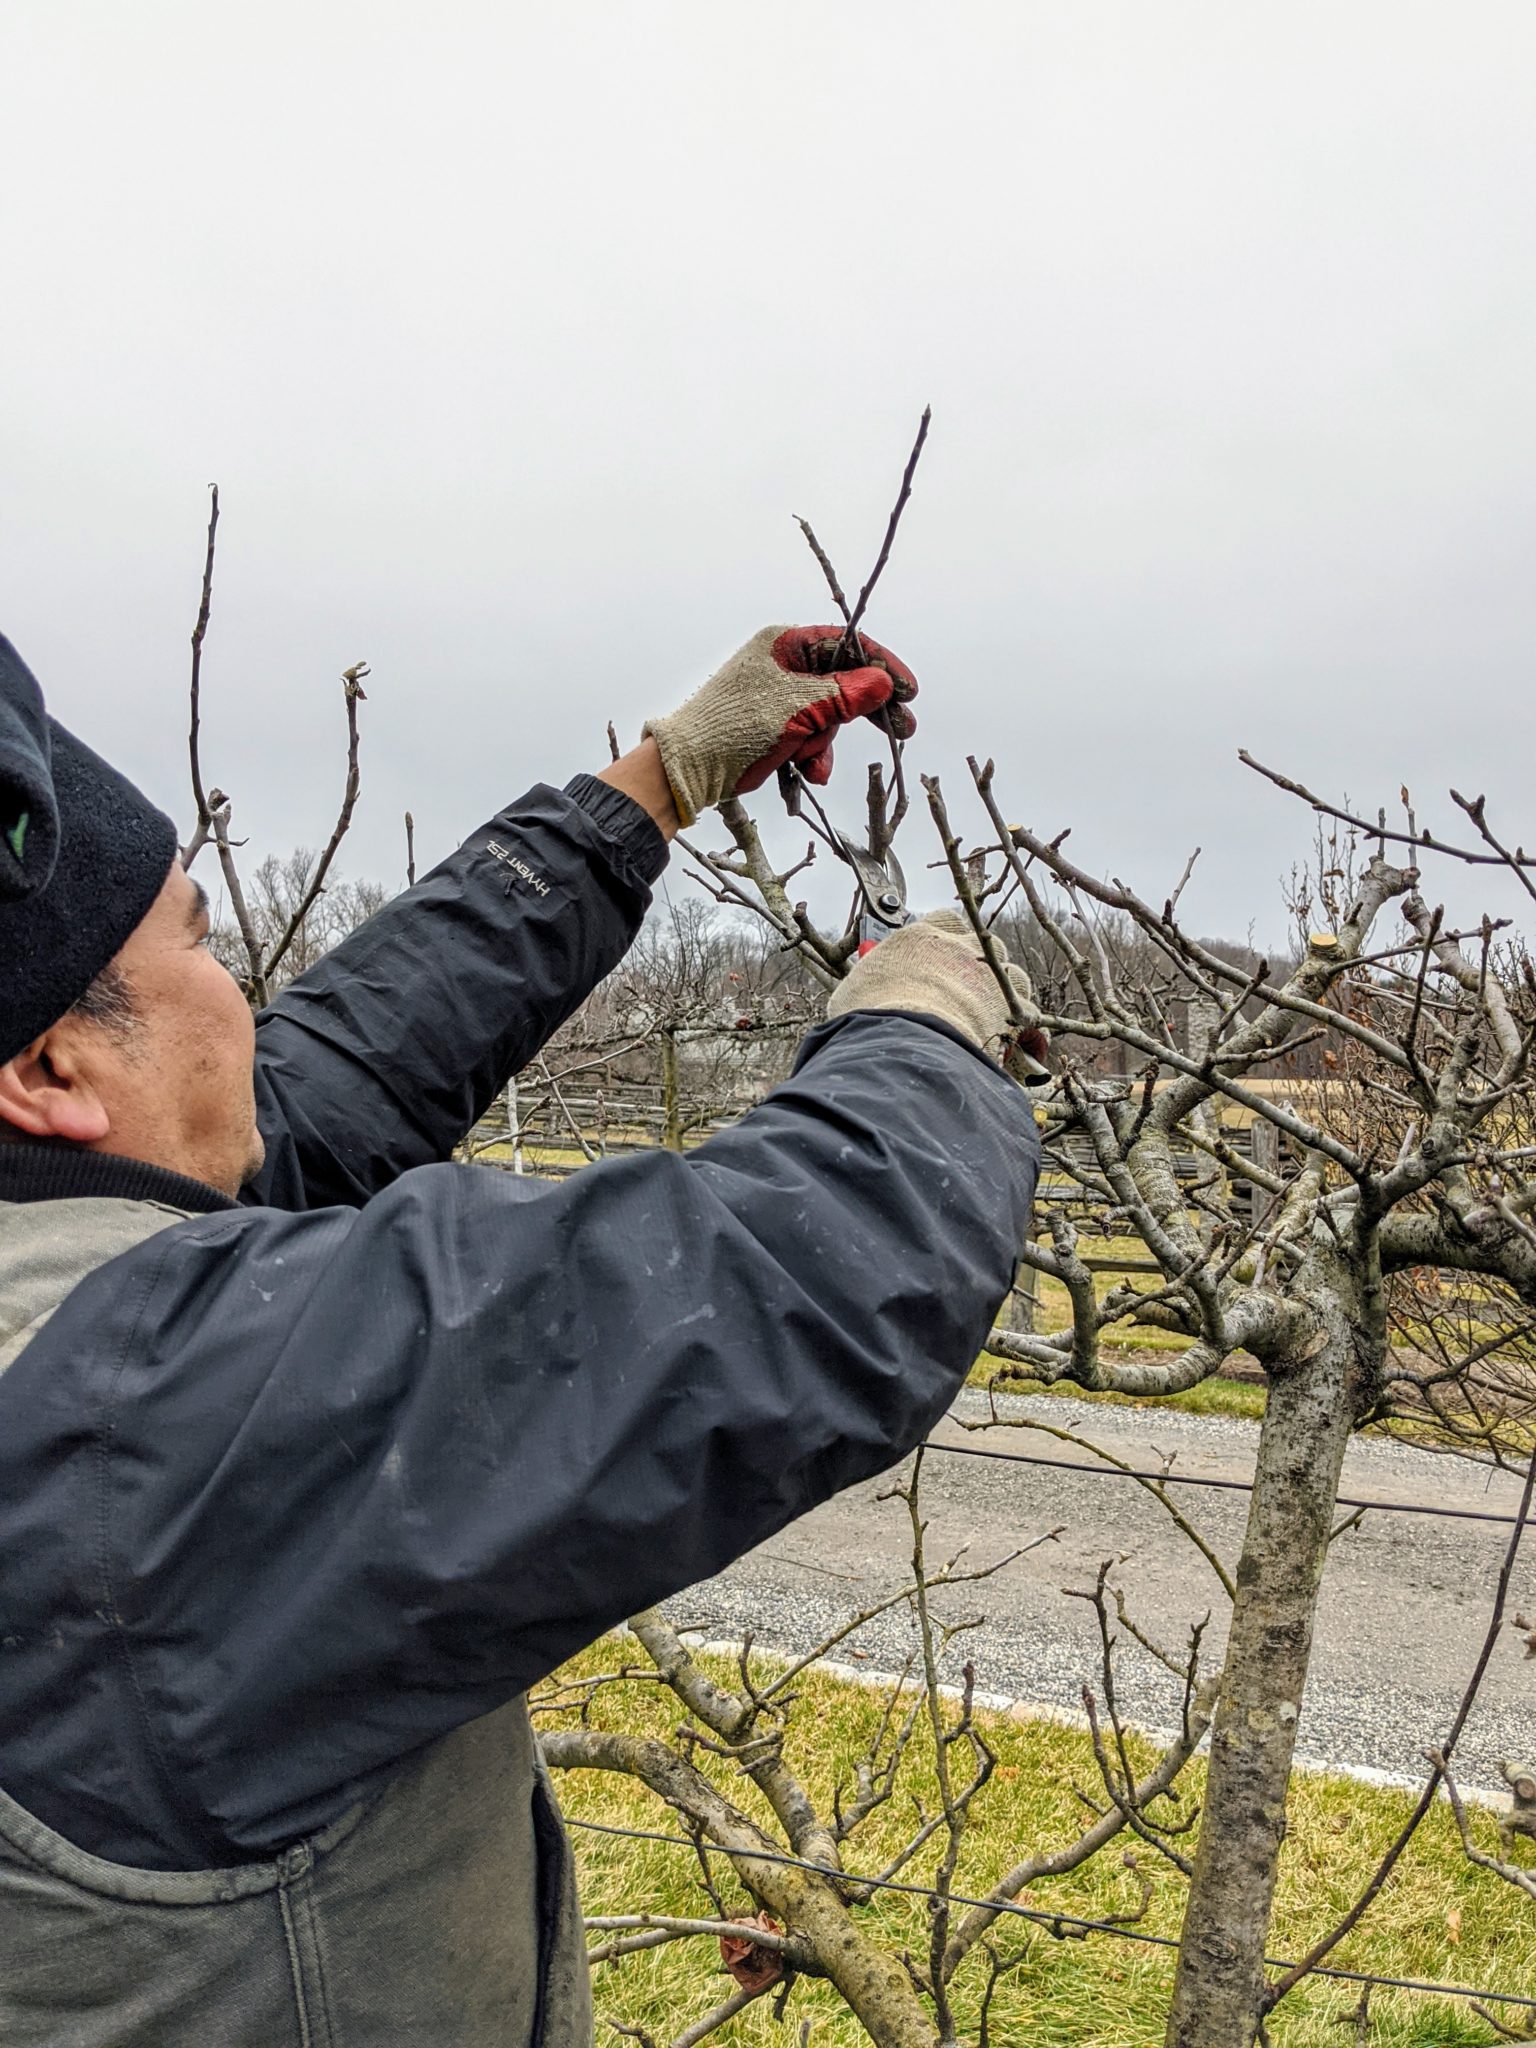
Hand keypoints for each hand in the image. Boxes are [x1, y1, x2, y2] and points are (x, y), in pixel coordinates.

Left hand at [644, 625, 917, 826]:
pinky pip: (807, 735)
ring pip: (825, 715)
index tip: (907, 690)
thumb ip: (846, 694)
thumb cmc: (736, 728)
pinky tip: (807, 773)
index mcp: (784, 643)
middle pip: (840, 681)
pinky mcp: (770, 726)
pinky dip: (810, 754)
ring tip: (815, 764)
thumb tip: (882, 683)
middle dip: (864, 711)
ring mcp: (775, 695)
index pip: (846, 644)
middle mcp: (780, 664)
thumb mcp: (800, 709)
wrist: (688, 769)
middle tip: (902, 729)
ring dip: (825, 742)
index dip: (881, 666)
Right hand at [826, 910, 1047, 1074]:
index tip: (939, 958)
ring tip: (987, 1015)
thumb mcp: (856, 991)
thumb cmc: (870, 1018)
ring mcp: (990, 975)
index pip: (946, 922)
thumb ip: (871, 980)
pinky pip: (1026, 1010)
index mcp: (922, 938)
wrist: (906, 1043)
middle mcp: (961, 948)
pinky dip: (1018, 1025)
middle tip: (964, 991)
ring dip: (1002, 991)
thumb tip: (864, 986)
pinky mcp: (1011, 1007)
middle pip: (984, 944)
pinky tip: (1007, 1040)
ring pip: (1011, 973)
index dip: (946, 940)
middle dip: (978, 965)